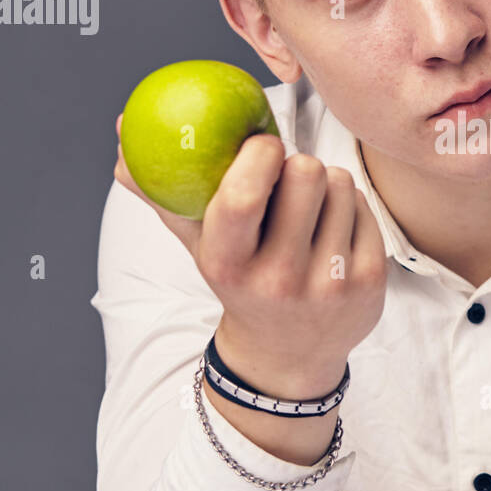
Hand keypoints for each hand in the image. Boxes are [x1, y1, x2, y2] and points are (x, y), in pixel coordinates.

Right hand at [113, 111, 387, 391]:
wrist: (287, 356)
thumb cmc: (240, 281)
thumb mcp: (198, 246)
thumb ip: (161, 191)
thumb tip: (121, 134)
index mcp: (229, 265)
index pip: (243, 194)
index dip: (259, 154)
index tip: (262, 146)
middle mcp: (279, 279)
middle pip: (306, 173)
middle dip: (298, 164)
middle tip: (289, 177)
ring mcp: (330, 283)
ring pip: (340, 184)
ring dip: (326, 183)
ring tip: (309, 209)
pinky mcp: (369, 282)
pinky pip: (365, 207)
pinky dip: (350, 207)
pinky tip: (333, 230)